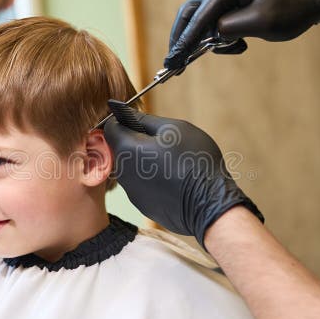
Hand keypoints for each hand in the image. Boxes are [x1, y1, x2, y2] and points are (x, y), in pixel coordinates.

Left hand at [104, 105, 262, 247]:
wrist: (210, 203)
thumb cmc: (194, 160)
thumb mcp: (173, 129)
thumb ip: (144, 119)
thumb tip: (124, 112)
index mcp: (127, 150)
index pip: (110, 128)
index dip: (122, 121)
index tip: (137, 120)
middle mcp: (122, 173)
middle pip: (120, 150)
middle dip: (135, 142)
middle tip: (162, 142)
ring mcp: (132, 193)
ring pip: (131, 168)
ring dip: (144, 162)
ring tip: (171, 162)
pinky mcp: (142, 206)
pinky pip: (142, 186)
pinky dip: (152, 179)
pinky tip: (172, 179)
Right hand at [165, 0, 319, 68]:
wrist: (311, 1)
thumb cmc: (291, 10)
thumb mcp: (264, 22)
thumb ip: (233, 27)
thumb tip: (212, 34)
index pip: (200, 15)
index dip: (185, 39)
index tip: (175, 59)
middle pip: (190, 12)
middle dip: (181, 38)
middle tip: (174, 62)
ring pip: (199, 18)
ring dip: (200, 39)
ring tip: (215, 54)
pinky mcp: (230, 3)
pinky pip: (211, 21)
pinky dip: (215, 37)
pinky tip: (237, 46)